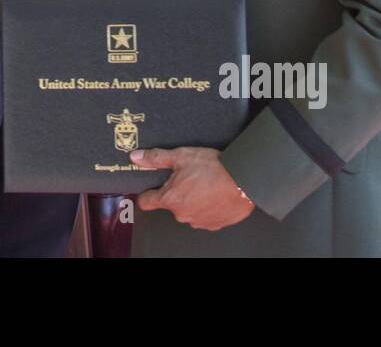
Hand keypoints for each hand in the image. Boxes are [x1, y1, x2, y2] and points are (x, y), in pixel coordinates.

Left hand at [130, 146, 254, 230]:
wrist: (244, 180)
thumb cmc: (213, 168)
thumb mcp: (181, 156)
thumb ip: (156, 158)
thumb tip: (136, 157)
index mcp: (170, 199)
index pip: (146, 202)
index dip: (147, 194)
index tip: (150, 189)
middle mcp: (182, 214)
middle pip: (171, 204)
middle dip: (177, 192)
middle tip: (189, 177)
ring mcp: (199, 221)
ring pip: (189, 210)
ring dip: (193, 200)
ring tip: (205, 184)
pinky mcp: (214, 224)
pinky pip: (205, 216)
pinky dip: (207, 206)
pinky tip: (215, 193)